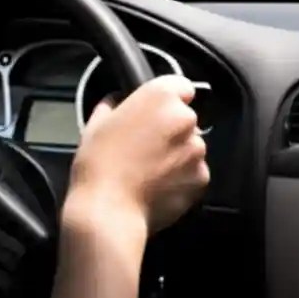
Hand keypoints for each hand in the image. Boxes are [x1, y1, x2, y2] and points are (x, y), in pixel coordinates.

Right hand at [66, 74, 209, 234]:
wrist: (109, 211)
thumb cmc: (99, 166)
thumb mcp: (96, 124)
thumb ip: (114, 106)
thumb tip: (116, 102)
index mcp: (161, 96)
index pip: (180, 86)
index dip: (168, 98)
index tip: (156, 111)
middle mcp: (186, 119)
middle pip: (185, 118)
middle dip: (170, 129)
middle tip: (146, 146)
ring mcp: (197, 149)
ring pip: (191, 145)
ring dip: (177, 154)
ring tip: (149, 170)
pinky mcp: (202, 176)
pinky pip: (194, 171)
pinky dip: (181, 177)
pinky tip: (158, 185)